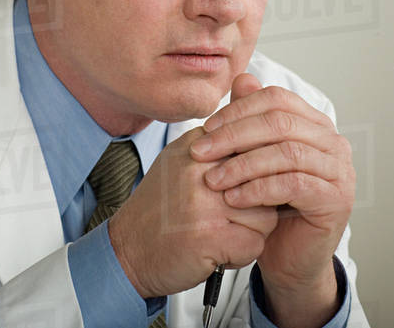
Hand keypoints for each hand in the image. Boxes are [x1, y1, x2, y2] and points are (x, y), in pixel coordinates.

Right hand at [109, 126, 278, 298]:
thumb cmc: (160, 211)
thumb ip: (218, 147)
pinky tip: (217, 252)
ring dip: (250, 233)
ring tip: (221, 235)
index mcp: (197, 144)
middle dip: (258, 205)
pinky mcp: (209, 235)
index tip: (244, 191)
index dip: (258, 176)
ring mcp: (204, 201)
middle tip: (231, 218)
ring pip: (266, 215)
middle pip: (266, 180)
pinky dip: (241, 255)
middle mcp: (199, 167)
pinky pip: (255, 244)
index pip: (257, 147)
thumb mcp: (183, 163)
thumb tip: (266, 138)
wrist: (127, 250)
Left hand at [191, 74, 354, 322]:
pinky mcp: (335, 199)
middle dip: (234, 135)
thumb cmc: (271, 206)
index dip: (239, 109)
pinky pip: (293, 184)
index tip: (206, 128)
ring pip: (286, 152)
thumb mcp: (254, 159)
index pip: (276, 99)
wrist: (288, 258)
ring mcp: (339, 170)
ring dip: (243, 165)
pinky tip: (234, 198)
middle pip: (280, 122)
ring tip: (213, 179)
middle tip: (201, 152)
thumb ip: (250, 121)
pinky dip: (259, 189)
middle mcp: (332, 142)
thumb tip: (242, 79)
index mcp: (314, 124)